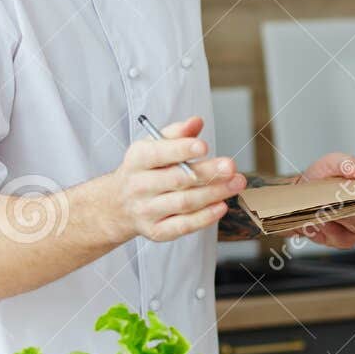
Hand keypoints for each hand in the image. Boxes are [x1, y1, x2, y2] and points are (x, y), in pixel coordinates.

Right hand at [109, 116, 245, 243]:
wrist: (118, 205)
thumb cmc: (144, 170)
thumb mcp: (152, 146)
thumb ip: (175, 133)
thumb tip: (196, 122)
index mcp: (137, 159)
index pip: (158, 154)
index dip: (181, 149)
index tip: (204, 146)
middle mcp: (139, 186)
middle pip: (177, 180)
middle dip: (207, 173)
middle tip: (231, 166)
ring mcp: (146, 211)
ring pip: (184, 203)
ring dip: (214, 193)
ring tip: (236, 183)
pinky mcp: (156, 231)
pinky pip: (183, 226)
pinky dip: (204, 217)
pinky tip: (221, 206)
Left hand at [293, 152, 354, 248]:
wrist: (300, 194)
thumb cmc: (320, 178)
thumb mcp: (330, 163)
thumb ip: (345, 163)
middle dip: (352, 206)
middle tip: (335, 199)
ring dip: (339, 217)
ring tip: (322, 209)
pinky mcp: (344, 240)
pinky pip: (343, 238)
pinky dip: (330, 230)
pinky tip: (319, 221)